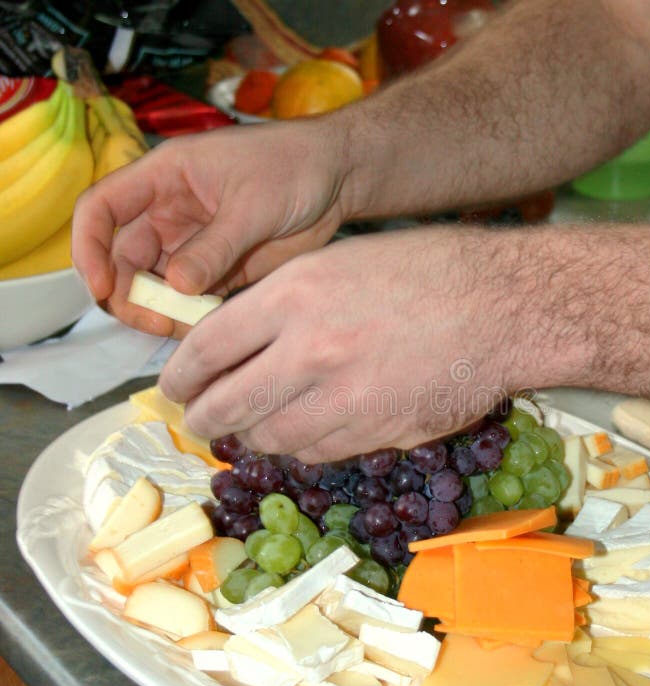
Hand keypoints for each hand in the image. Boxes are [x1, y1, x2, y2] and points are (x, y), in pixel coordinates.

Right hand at [72, 120, 351, 336]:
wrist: (337, 179)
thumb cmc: (293, 166)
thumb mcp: (252, 203)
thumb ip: (214, 246)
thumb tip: (176, 286)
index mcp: (163, 179)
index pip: (100, 209)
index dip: (89, 248)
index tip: (102, 287)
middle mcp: (169, 215)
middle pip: (124, 260)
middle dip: (130, 296)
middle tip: (157, 324)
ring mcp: (194, 246)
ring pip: (157, 287)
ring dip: (162, 313)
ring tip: (189, 330)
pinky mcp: (220, 273)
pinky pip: (192, 302)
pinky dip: (193, 320)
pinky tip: (211, 331)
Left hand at [158, 226, 513, 460]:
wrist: (501, 306)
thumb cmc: (427, 270)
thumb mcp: (342, 262)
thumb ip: (286, 304)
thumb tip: (245, 345)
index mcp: (294, 294)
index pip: (206, 348)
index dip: (180, 375)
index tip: (174, 386)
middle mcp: (310, 351)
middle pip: (228, 405)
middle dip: (204, 417)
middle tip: (201, 418)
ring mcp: (344, 399)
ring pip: (271, 438)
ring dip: (254, 436)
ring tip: (253, 428)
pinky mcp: (377, 433)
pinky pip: (319, 452)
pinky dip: (303, 446)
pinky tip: (306, 432)